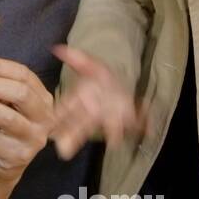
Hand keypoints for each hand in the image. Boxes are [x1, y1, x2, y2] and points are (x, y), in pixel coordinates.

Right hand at [49, 45, 147, 159]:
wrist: (120, 87)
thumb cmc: (100, 79)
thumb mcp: (90, 65)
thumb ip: (75, 58)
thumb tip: (57, 48)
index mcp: (81, 101)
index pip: (65, 110)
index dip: (57, 118)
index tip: (49, 127)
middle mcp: (93, 113)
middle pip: (80, 127)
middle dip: (72, 137)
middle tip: (63, 150)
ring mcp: (111, 119)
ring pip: (109, 128)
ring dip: (113, 133)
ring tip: (114, 142)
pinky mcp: (129, 120)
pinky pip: (137, 125)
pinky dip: (144, 126)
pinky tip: (150, 129)